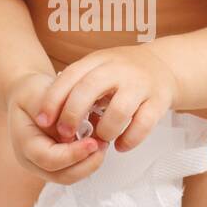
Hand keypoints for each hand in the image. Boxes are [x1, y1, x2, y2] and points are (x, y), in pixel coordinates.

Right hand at [6, 71, 110, 184]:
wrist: (28, 96)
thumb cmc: (32, 93)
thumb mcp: (39, 92)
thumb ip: (54, 110)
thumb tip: (71, 129)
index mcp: (23, 143)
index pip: (49, 159)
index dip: (73, 154)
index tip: (93, 142)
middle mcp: (31, 160)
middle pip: (62, 176)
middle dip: (86, 163)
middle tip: (103, 144)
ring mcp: (43, 166)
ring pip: (71, 176)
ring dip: (90, 163)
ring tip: (103, 143)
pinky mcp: (56, 165)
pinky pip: (74, 170)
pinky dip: (88, 160)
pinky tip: (97, 143)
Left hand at [31, 46, 179, 153]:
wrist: (163, 66)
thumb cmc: (120, 74)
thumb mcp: (97, 70)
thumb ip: (76, 87)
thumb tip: (47, 118)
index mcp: (99, 61)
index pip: (70, 76)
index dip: (53, 100)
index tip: (42, 122)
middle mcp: (119, 69)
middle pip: (89, 89)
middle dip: (72, 115)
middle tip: (65, 136)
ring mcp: (141, 84)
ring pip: (119, 110)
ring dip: (104, 131)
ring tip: (100, 141)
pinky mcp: (159, 101)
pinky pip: (144, 124)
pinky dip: (129, 140)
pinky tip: (120, 146)